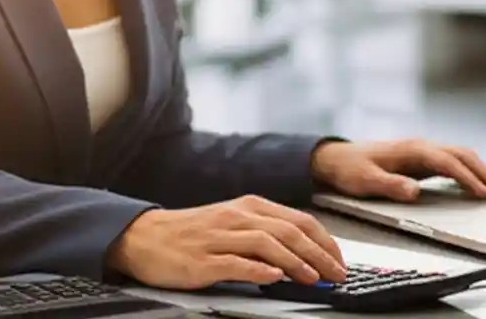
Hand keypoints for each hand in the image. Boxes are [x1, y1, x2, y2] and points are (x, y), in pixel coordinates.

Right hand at [112, 195, 346, 289]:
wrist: (145, 236)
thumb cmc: (192, 233)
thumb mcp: (233, 224)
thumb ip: (266, 235)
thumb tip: (304, 255)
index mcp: (250, 207)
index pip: (300, 220)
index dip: (325, 241)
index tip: (340, 260)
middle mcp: (238, 217)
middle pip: (289, 231)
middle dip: (319, 254)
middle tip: (336, 274)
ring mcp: (220, 238)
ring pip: (267, 244)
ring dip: (296, 262)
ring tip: (313, 278)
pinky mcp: (203, 260)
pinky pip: (236, 263)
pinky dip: (259, 270)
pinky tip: (275, 278)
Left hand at [311, 139, 485, 201]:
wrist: (336, 158)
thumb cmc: (350, 169)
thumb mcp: (365, 181)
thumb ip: (390, 185)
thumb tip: (415, 191)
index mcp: (411, 150)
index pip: (447, 162)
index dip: (467, 178)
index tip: (483, 194)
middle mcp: (421, 147)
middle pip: (462, 155)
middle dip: (485, 172)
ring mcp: (423, 152)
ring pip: (461, 157)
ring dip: (482, 171)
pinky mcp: (422, 160)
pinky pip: (454, 163)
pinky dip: (471, 172)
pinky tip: (479, 184)